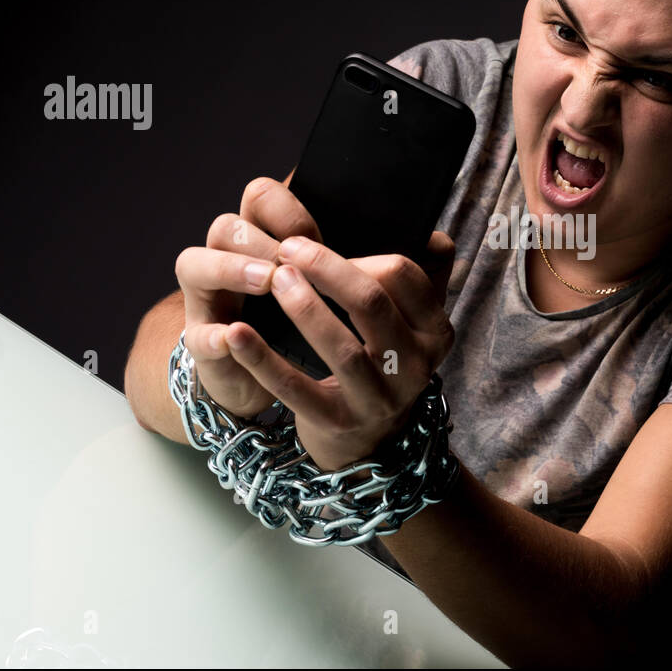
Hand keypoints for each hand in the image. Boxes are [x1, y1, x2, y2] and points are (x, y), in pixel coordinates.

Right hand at [174, 175, 324, 417]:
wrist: (262, 380)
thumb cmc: (295, 324)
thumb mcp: (316, 289)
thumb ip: (333, 265)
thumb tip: (376, 247)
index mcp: (257, 240)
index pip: (260, 198)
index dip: (288, 211)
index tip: (318, 238)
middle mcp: (225, 261)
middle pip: (226, 226)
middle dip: (262, 239)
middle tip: (291, 260)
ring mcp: (207, 301)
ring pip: (195, 264)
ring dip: (232, 268)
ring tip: (267, 280)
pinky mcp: (203, 344)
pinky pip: (198, 334)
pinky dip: (215, 335)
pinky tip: (232, 337)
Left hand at [222, 230, 456, 471]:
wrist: (368, 442)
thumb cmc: (381, 362)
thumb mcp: (410, 323)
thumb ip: (420, 276)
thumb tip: (421, 228)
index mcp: (435, 333)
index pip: (405, 276)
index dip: (361, 252)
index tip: (317, 240)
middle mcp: (416, 368)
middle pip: (373, 304)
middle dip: (327, 270)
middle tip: (287, 249)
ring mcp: (379, 400)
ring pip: (341, 349)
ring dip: (303, 309)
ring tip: (273, 279)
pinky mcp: (338, 424)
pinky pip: (297, 389)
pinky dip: (263, 360)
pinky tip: (236, 333)